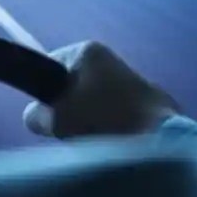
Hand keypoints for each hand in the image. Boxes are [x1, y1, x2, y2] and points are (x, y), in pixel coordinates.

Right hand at [23, 41, 181, 138]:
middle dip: (70, 111)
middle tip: (73, 132)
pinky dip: (113, 132)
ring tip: (97, 142)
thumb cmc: (101, 121)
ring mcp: (135, 80)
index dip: (44, 96)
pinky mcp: (152, 105)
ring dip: (91, 124)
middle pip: (73, 88)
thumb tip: (39, 117)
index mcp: (87, 51)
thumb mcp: (53, 119)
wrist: (161, 142)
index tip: (50, 118)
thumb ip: (36, 115)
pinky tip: (116, 145)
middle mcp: (112, 59)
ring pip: (94, 105)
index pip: (48, 67)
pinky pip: (118, 118)